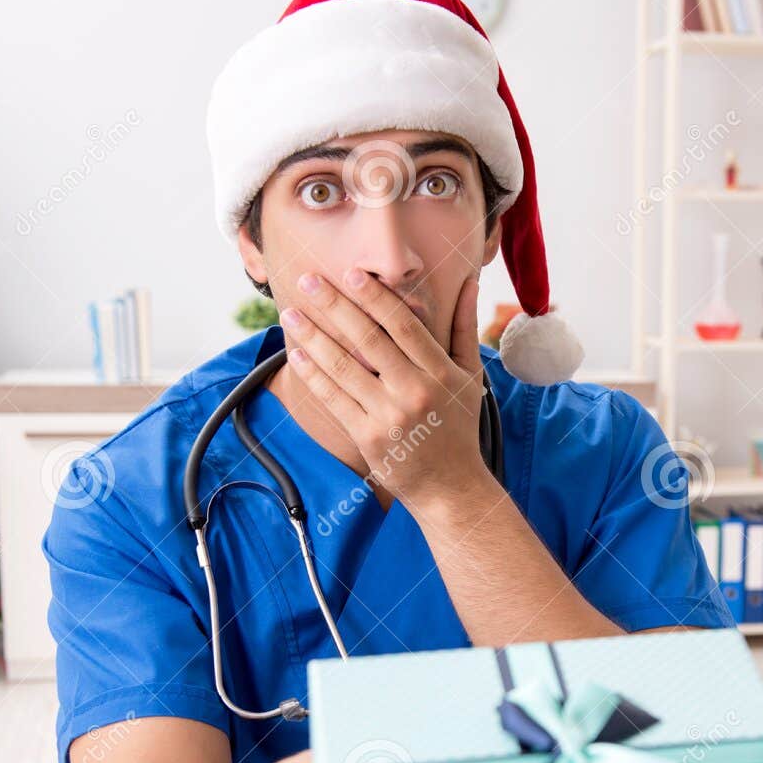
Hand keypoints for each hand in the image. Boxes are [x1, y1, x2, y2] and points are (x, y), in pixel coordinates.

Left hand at [279, 270, 489, 513]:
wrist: (450, 487)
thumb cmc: (460, 428)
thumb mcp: (471, 377)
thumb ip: (465, 328)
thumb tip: (469, 281)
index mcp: (440, 372)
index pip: (404, 325)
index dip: (376, 297)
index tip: (351, 274)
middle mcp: (415, 391)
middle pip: (369, 340)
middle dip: (335, 306)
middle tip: (308, 280)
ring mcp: (390, 416)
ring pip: (345, 368)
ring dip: (314, 337)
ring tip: (291, 314)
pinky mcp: (369, 437)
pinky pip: (335, 399)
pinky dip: (314, 375)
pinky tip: (297, 355)